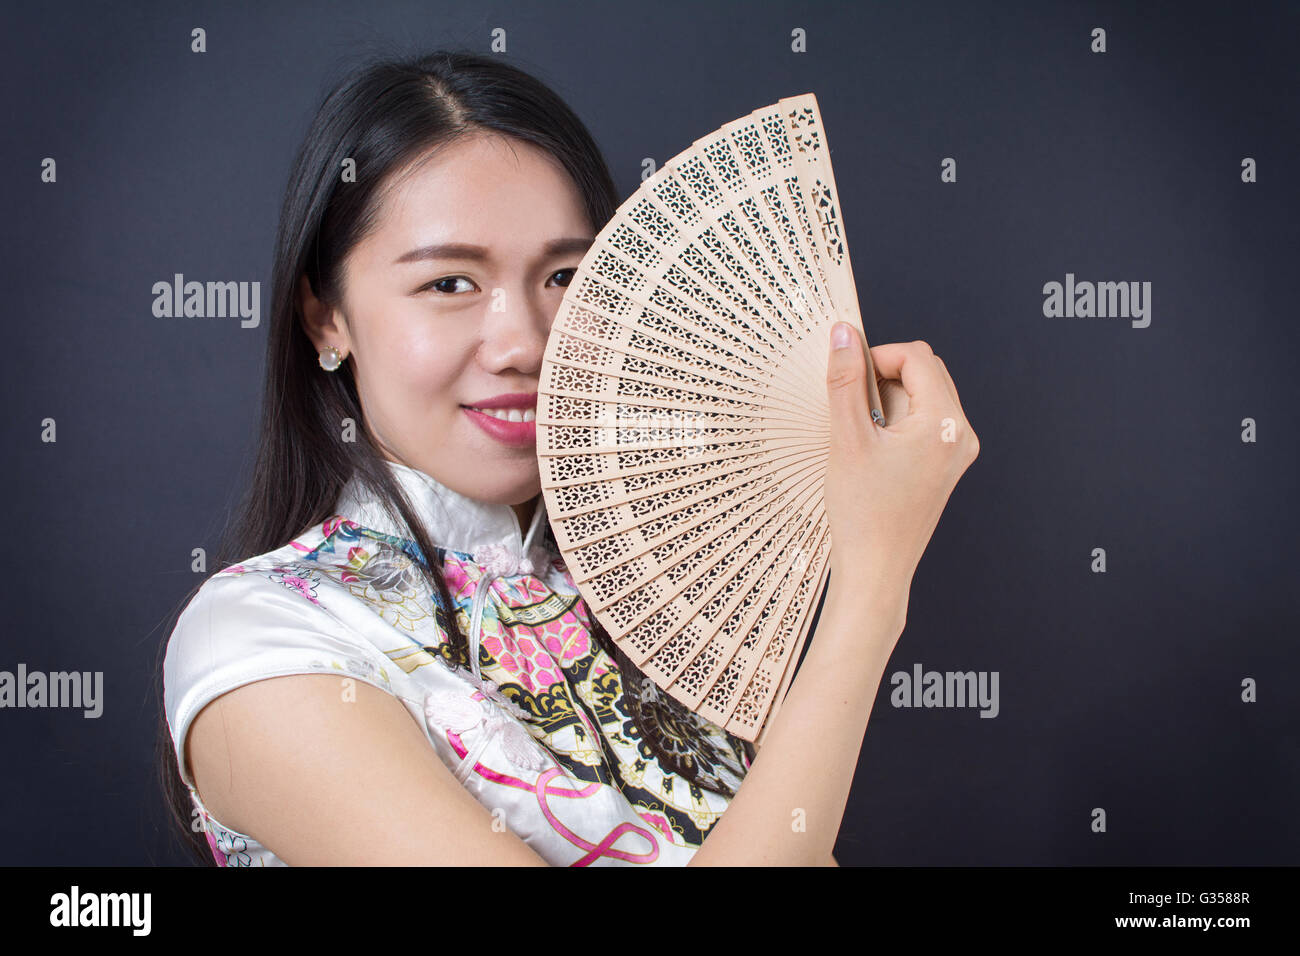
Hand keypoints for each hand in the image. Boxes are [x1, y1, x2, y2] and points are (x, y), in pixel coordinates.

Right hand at [822, 325, 979, 623]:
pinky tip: (872, 449)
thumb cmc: (863, 513)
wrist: (876, 571)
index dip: (878, 356)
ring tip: (861, 434)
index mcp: (945, 424)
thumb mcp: (847, 438)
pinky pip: (926, 423)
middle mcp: (962, 435)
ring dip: (889, 400)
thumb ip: (845, 381)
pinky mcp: (946, 467)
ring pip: (924, 396)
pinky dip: (897, 421)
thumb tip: (844, 334)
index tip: (847, 376)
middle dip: (885, 376)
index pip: (917, 357)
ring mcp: (958, 452)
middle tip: (851, 406)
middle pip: (926, 372)